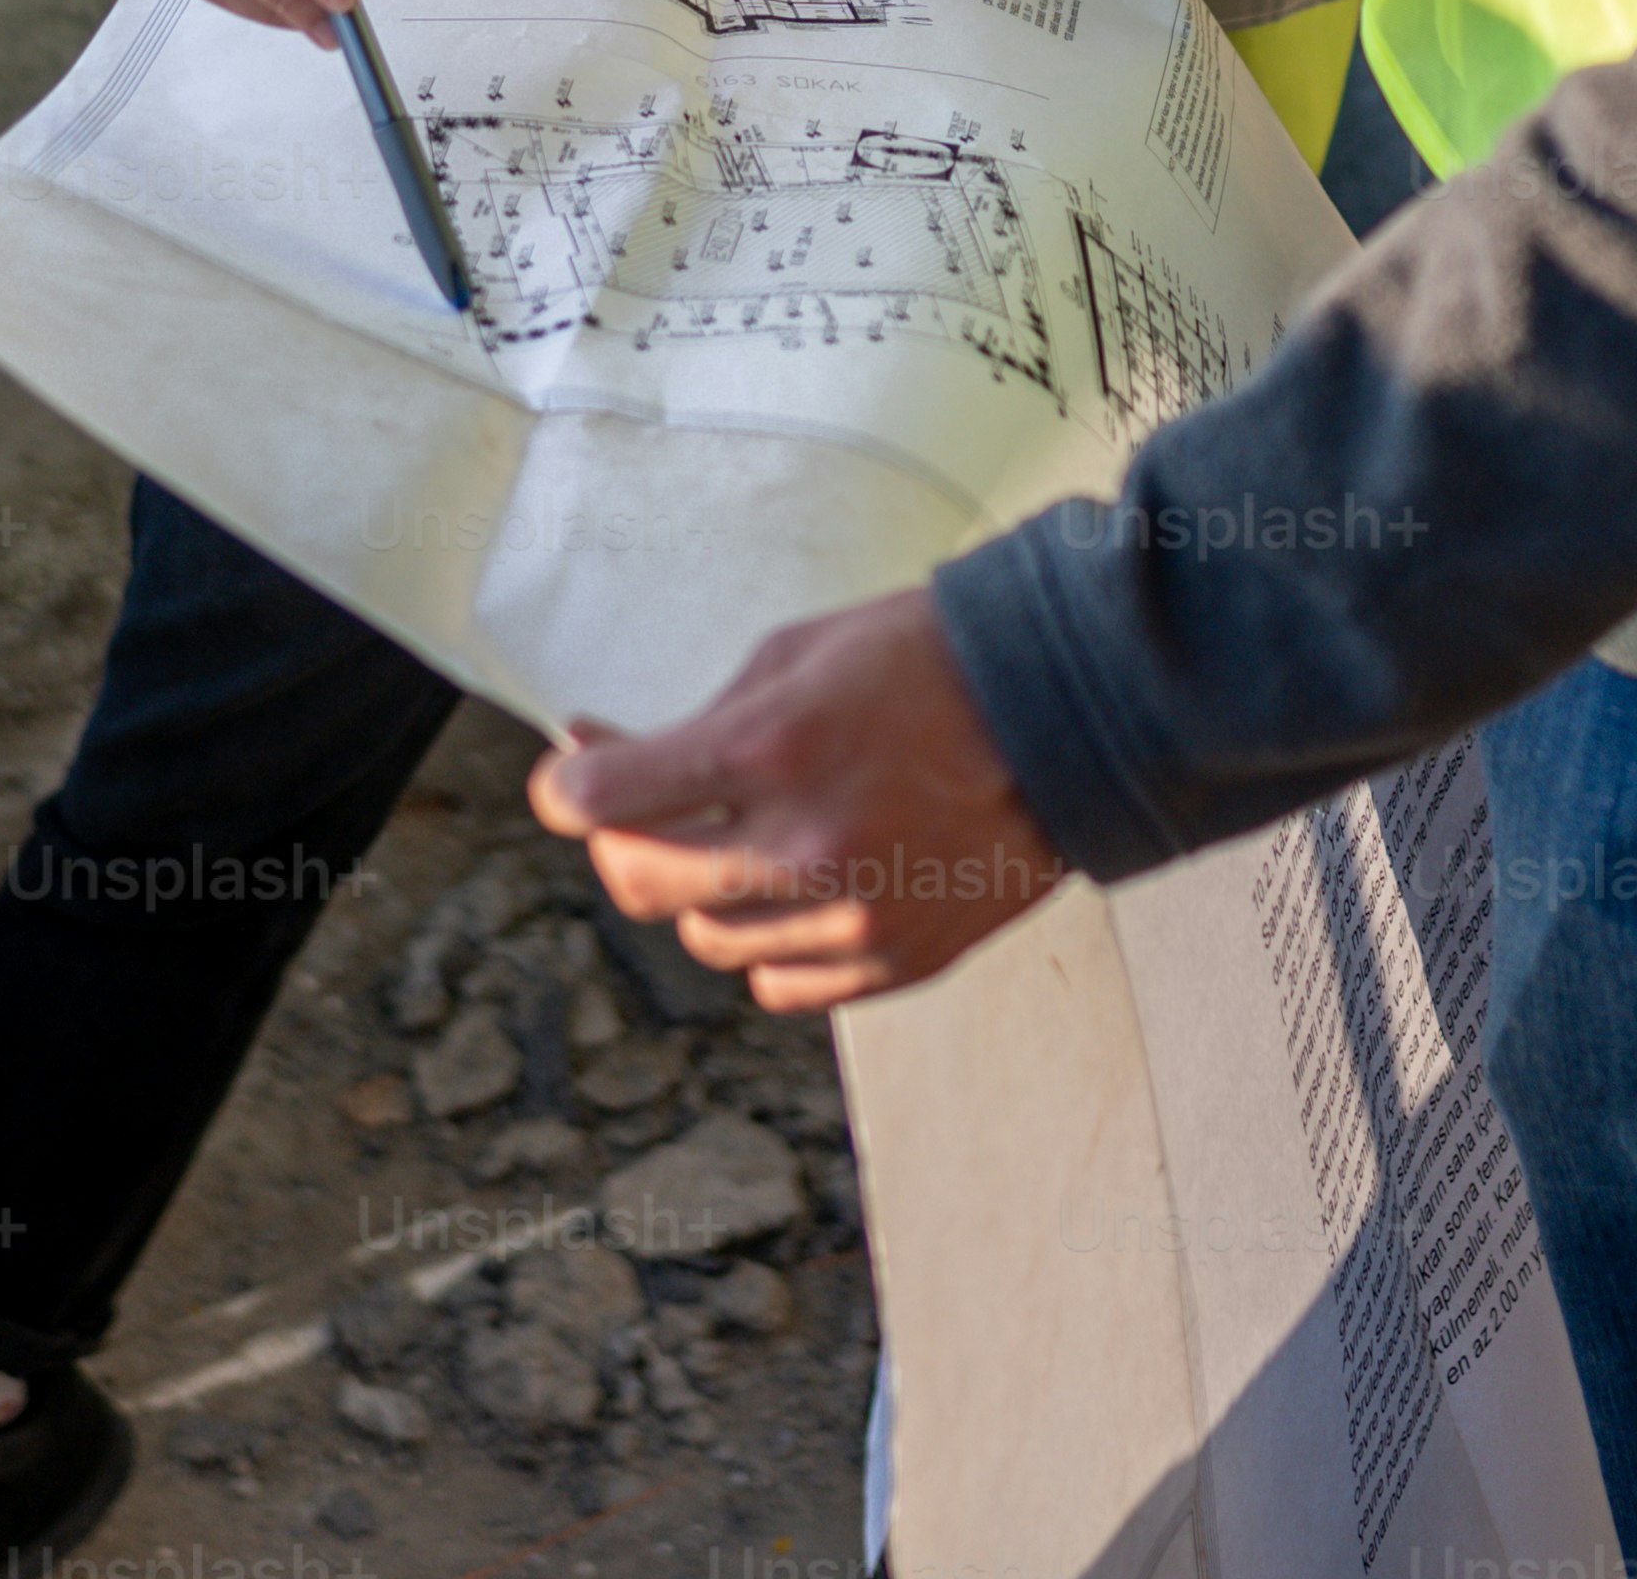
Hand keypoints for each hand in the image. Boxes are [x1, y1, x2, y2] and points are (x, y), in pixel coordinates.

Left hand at [533, 589, 1065, 1011]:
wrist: (1068, 715)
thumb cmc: (931, 662)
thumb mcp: (798, 654)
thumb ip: (704, 720)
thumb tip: (619, 762)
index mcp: (771, 750)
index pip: (604, 802)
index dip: (567, 785)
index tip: (571, 774)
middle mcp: (804, 849)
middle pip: (639, 882)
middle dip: (620, 837)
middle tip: (636, 803)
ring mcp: (851, 919)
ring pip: (707, 940)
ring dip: (701, 888)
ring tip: (740, 835)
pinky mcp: (896, 963)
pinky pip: (779, 983)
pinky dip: (768, 942)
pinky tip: (792, 889)